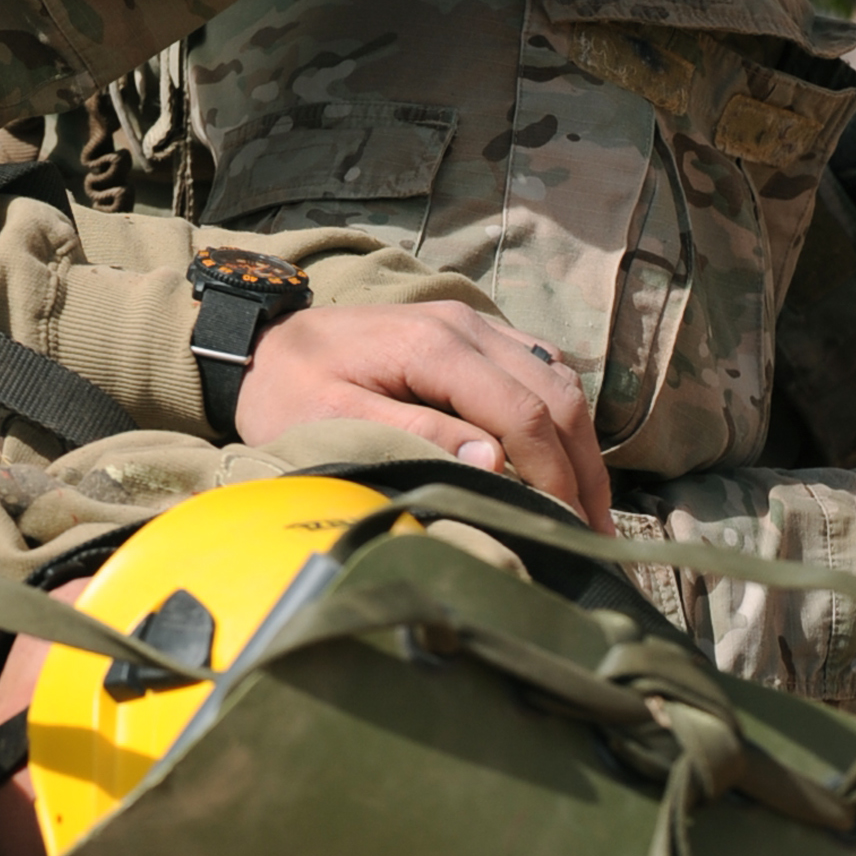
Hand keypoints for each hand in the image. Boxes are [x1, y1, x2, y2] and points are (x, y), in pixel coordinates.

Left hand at [237, 300, 612, 528]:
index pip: (524, 411)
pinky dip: (558, 412)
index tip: (570, 529)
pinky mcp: (467, 333)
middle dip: (582, 465)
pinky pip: (535, 367)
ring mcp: (469, 323)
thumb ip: (415, 435)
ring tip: (585, 506)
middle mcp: (464, 325)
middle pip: (556, 393)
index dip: (556, 474)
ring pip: (555, 377)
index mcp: (434, 347)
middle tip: (595, 532)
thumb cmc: (287, 391)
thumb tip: (495, 458)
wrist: (259, 342)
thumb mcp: (334, 421)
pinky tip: (557, 457)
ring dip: (577, 441)